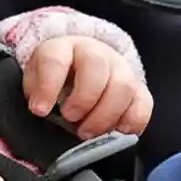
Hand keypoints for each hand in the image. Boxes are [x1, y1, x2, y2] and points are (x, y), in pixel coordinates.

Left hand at [23, 35, 153, 139]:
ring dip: (106, 114)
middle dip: (83, 98)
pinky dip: (132, 122)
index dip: (47, 86)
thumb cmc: (55, 80)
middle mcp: (94, 53)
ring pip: (123, 85)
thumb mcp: (36, 82)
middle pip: (96, 66)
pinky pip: (144, 103)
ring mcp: (120, 68)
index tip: (39, 110)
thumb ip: (36, 95)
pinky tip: (116, 133)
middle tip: (71, 120)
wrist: (79, 69)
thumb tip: (40, 112)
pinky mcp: (138, 88)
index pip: (56, 59)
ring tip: (89, 133)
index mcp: (63, 48)